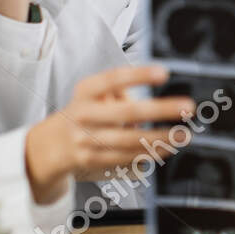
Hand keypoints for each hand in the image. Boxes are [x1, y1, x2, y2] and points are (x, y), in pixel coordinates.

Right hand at [23, 65, 194, 204]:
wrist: (47, 147)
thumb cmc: (82, 113)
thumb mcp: (92, 95)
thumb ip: (120, 93)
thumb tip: (152, 104)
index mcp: (85, 91)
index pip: (113, 79)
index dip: (138, 75)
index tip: (164, 73)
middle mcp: (84, 114)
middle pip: (126, 112)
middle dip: (160, 109)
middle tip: (187, 106)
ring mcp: (86, 139)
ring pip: (129, 140)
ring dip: (160, 138)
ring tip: (183, 134)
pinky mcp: (92, 160)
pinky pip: (125, 157)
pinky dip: (148, 154)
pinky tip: (166, 149)